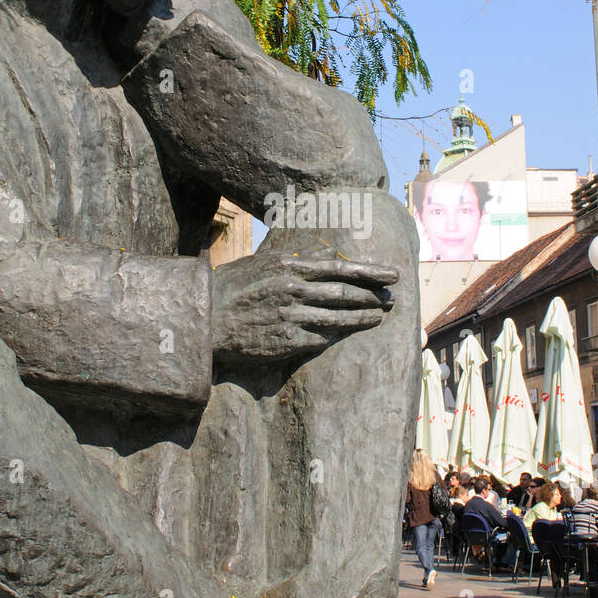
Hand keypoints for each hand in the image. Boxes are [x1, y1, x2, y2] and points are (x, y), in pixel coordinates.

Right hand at [211, 247, 397, 365]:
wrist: (204, 317)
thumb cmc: (233, 287)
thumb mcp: (264, 263)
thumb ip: (297, 260)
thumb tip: (328, 256)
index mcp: (289, 267)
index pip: (341, 268)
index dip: (371, 272)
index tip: (392, 274)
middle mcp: (294, 290)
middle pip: (346, 293)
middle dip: (373, 296)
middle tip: (392, 299)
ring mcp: (291, 317)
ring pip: (338, 319)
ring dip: (363, 318)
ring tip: (378, 317)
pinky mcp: (286, 341)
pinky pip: (320, 339)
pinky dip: (336, 335)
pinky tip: (347, 333)